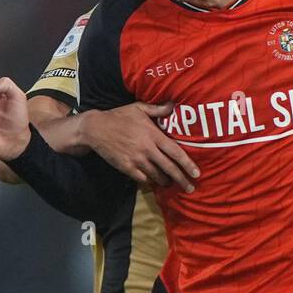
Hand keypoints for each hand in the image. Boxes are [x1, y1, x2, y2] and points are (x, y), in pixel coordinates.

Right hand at [79, 103, 199, 192]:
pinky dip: (150, 181)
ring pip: (157, 176)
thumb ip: (157, 109)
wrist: (96, 129)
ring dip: (166, 181)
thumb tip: (173, 105)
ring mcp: (136, 160)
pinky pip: (143, 179)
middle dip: (182, 180)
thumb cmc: (119, 116)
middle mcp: (147, 149)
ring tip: (172, 183)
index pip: (175, 151)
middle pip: (169, 168)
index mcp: (152, 135)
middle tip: (191, 188)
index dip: (187, 164)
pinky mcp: (126, 168)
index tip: (197, 173)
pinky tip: (154, 181)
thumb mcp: (138, 108)